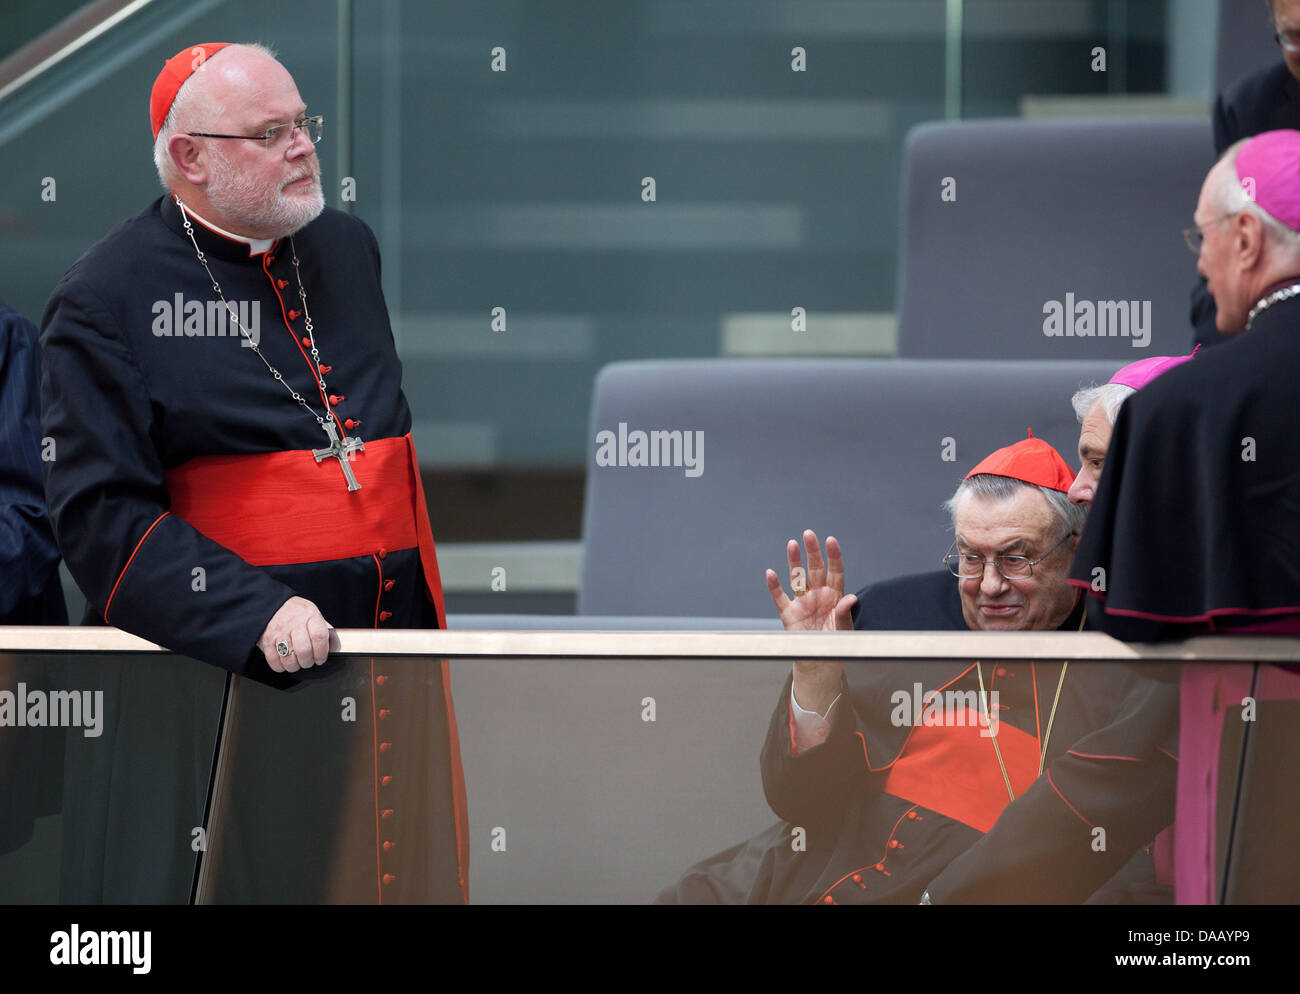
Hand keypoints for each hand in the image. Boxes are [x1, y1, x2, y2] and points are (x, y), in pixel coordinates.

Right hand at [258, 596, 333, 672]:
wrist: (273, 604)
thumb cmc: (296, 612)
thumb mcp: (313, 613)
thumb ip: (321, 628)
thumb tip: (332, 646)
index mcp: (310, 616)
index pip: (319, 636)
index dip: (322, 652)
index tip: (321, 659)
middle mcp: (294, 624)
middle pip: (304, 650)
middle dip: (308, 662)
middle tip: (308, 662)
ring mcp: (279, 632)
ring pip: (289, 658)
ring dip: (295, 666)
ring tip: (297, 663)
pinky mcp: (266, 640)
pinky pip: (273, 660)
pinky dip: (280, 666)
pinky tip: (284, 663)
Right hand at [766, 530, 856, 713]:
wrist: (821, 663)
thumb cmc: (836, 644)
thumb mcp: (845, 630)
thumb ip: (845, 613)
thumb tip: (851, 598)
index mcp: (835, 596)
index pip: (835, 571)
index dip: (833, 556)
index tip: (831, 541)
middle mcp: (818, 595)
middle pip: (815, 569)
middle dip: (812, 551)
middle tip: (809, 534)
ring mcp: (803, 603)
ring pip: (797, 578)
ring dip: (794, 562)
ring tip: (792, 544)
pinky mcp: (789, 614)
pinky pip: (780, 598)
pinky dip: (774, 586)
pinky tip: (770, 573)